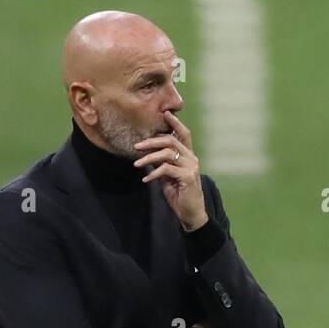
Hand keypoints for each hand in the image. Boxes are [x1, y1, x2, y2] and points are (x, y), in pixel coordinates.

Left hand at [133, 110, 207, 230]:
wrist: (191, 215)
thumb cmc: (180, 195)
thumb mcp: (168, 177)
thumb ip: (162, 165)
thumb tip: (148, 155)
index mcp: (188, 156)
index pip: (184, 134)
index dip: (175, 123)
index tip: (165, 113)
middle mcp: (192, 158)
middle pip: (171, 141)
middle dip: (152, 141)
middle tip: (137, 146)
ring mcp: (191, 167)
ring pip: (167, 154)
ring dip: (149, 158)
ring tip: (137, 164)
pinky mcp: (188, 177)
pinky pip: (167, 169)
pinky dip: (154, 173)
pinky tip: (146, 179)